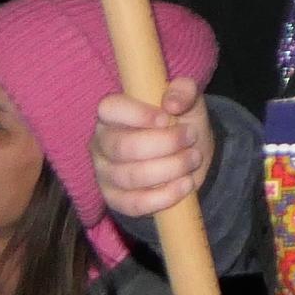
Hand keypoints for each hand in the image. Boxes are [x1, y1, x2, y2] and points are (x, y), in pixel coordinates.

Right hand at [91, 79, 214, 220]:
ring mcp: (105, 174)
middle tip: (191, 138)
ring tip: (193, 159)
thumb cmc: (181, 124)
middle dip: (165, 144)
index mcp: (113, 114)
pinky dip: (164, 197)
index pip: (109, 109)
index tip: (167, 119)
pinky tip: (185, 185)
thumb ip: (184, 90)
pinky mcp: (115, 200)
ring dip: (170, 168)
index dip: (137, 114)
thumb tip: (171, 102)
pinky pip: (134, 204)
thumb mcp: (189, 102)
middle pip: (124, 147)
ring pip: (131, 176)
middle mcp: (102, 144)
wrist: (190, 158)